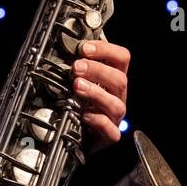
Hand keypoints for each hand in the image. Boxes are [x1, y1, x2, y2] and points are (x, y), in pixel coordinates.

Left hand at [73, 33, 129, 155]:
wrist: (81, 137)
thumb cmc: (82, 105)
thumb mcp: (81, 81)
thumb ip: (78, 67)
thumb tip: (65, 49)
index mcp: (113, 79)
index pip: (121, 58)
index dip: (106, 50)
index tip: (85, 48)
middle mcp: (117, 96)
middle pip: (119, 79)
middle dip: (97, 70)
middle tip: (76, 67)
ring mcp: (115, 116)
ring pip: (115, 104)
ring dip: (96, 93)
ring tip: (77, 86)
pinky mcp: (109, 135)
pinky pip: (110, 129)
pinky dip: (98, 121)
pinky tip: (85, 115)